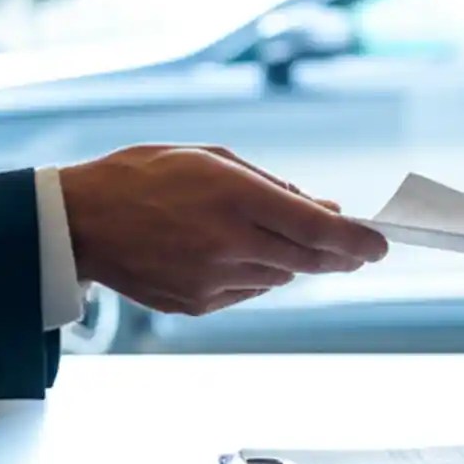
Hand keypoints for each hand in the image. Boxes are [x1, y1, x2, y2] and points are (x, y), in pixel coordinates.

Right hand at [58, 145, 387, 315]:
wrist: (80, 220)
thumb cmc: (146, 175)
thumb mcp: (213, 159)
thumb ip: (274, 186)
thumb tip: (326, 208)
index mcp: (236, 198)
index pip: (320, 229)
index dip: (359, 240)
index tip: (382, 244)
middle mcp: (231, 244)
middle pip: (310, 260)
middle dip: (340, 255)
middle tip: (358, 250)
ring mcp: (214, 280)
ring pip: (280, 277)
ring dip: (289, 259)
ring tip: (262, 234)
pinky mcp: (198, 304)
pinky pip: (247, 291)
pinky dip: (252, 274)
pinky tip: (226, 251)